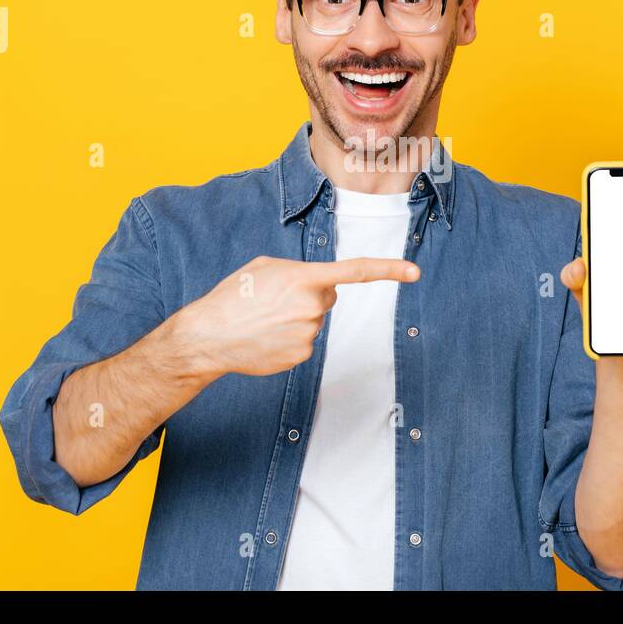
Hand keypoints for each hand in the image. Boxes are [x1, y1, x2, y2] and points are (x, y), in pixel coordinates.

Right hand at [166, 255, 419, 378]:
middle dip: (308, 295)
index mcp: (303, 278)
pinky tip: (266, 336)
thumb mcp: (265, 267)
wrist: (208, 336)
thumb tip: (318, 286)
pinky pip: (305, 340)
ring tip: (264, 319)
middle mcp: (311, 307)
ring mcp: (308, 334)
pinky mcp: (302, 356)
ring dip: (296, 317)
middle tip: (274, 300)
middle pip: (326, 296)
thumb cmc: (234, 296)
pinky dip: (289, 337)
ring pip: (314, 319)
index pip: (355, 271)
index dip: (388, 270)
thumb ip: (298, 270)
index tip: (414, 272)